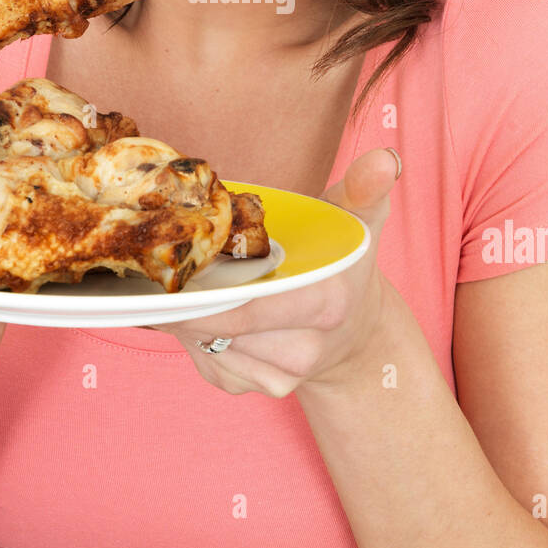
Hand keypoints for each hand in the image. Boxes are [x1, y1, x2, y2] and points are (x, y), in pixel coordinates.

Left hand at [144, 147, 401, 397]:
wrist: (358, 333)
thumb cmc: (346, 265)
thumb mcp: (360, 221)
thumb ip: (366, 188)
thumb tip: (384, 160)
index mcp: (325, 304)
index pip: (252, 309)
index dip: (205, 299)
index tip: (170, 279)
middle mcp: (304, 350)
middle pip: (222, 328)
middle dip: (186, 301)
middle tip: (163, 272)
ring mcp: (281, 376)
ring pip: (208, 346)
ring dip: (186, 318)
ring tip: (184, 286)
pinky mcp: (259, 387)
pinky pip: (210, 363)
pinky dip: (196, 338)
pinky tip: (202, 312)